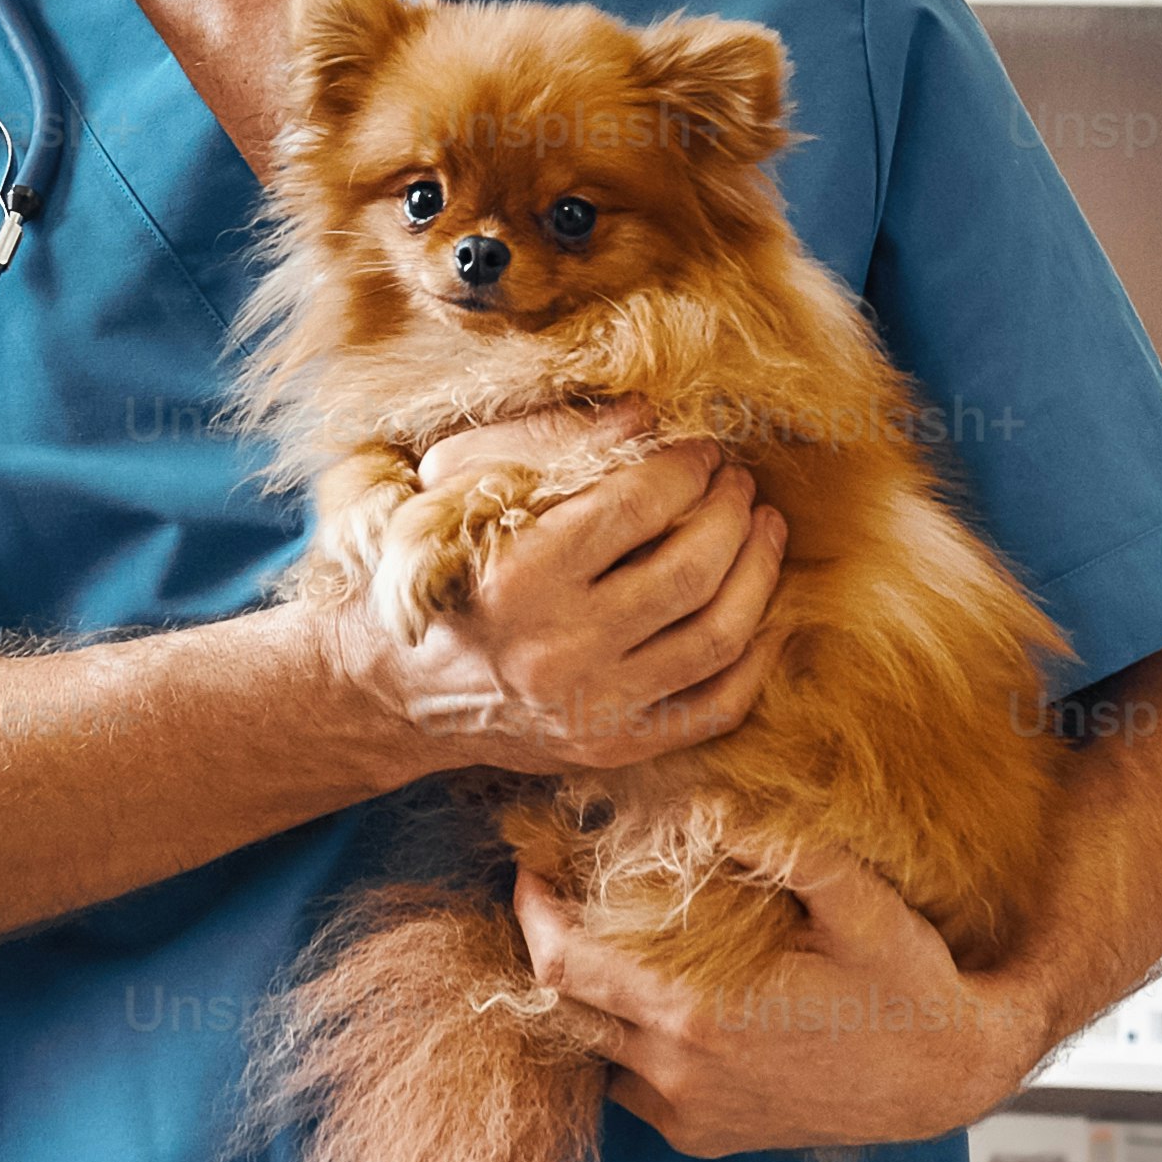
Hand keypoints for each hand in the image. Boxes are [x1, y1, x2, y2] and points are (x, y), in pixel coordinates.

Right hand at [311, 403, 786, 775]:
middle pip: (689, 571)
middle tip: (738, 480)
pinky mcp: (615, 747)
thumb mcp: (457, 486)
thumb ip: (546, 441)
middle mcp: (557, 650)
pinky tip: (767, 607)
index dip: (684, 467)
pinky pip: (717, 705)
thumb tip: (643, 414)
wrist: (394, 686)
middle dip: (730, 512)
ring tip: (764, 526)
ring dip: (759, 571)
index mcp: (516, 577)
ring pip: (717, 637)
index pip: (636, 506)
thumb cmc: (428, 568)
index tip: (701, 448)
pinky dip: (758, 655)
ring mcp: (592, 708)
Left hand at [518, 842, 1047, 1157]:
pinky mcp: (705, 1136)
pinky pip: (632, 1087)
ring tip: (607, 940)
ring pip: (593, 1050)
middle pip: (562, 1008)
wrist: (950, 1079)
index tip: (533, 864)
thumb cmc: (907, 985)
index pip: (564, 963)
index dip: (532, 909)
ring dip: (588, 996)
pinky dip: (626, 1042)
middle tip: (555, 891)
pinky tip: (656, 1000)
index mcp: (698, 1014)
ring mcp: (689, 1112)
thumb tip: (706, 801)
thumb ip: (785, 848)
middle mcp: (679, 1072)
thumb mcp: (861, 904)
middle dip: (546, 944)